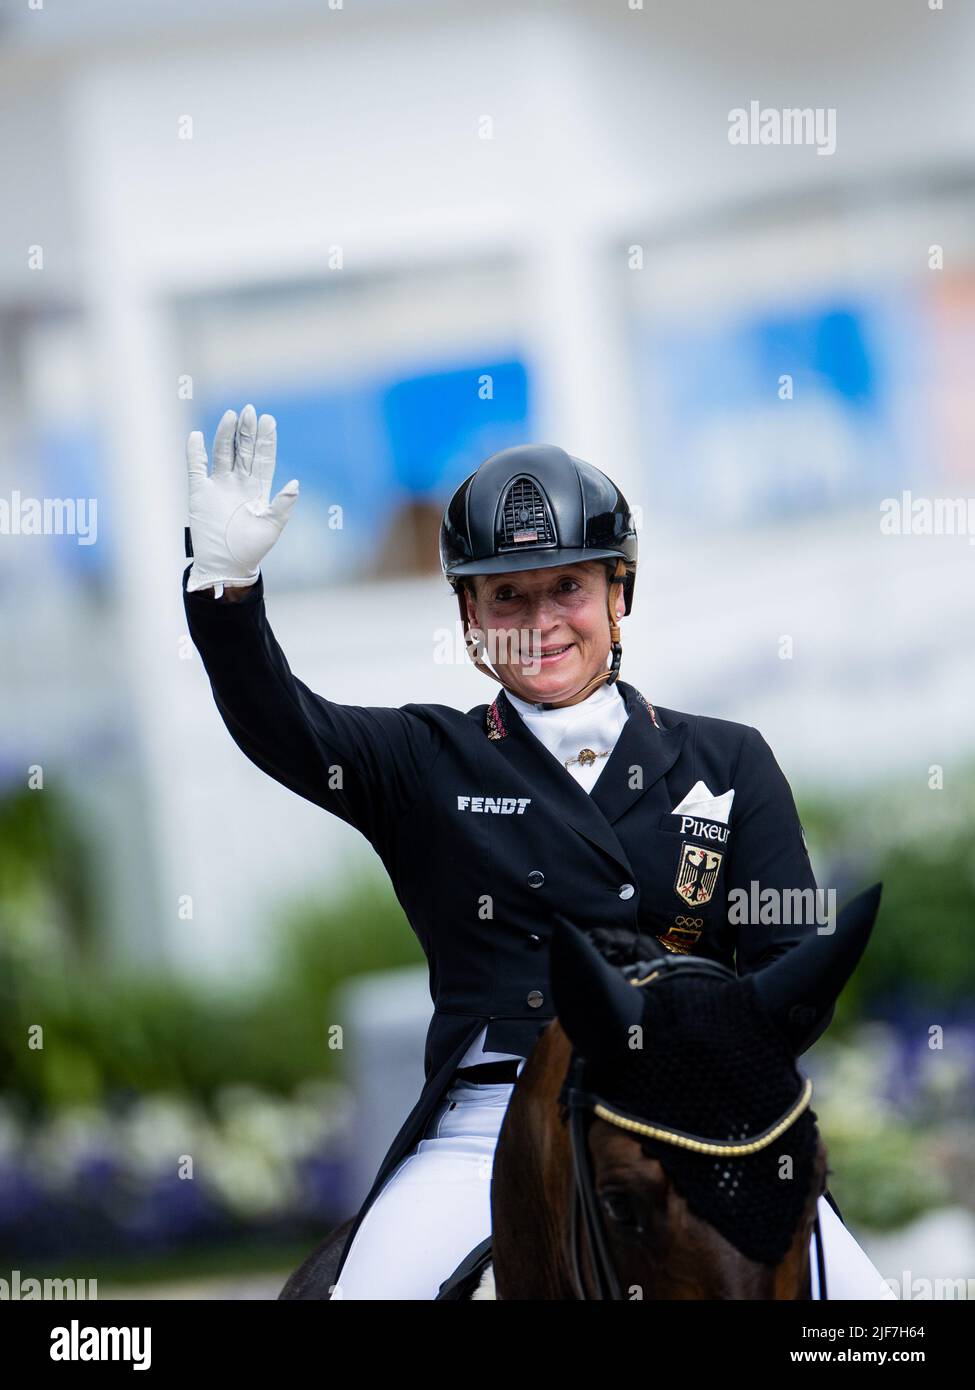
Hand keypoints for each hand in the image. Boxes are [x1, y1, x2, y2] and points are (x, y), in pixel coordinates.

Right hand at [185, 404, 298, 592]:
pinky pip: (196, 468)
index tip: (269, 420)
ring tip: (231, 416)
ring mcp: (219, 485)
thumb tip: (295, 484)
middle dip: (247, 431)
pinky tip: (196, 436)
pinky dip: (195, 452)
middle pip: (244, 450)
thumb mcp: (272, 528)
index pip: (264, 458)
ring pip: (222, 453)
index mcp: (258, 489)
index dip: (266, 440)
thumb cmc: (252, 549)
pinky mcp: (200, 492)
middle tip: (250, 411)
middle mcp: (239, 483)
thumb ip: (283, 505)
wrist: (225, 566)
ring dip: (226, 435)